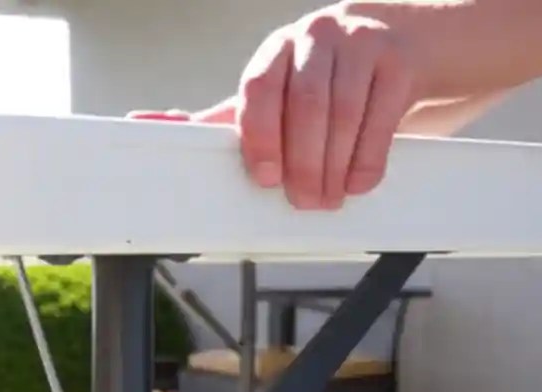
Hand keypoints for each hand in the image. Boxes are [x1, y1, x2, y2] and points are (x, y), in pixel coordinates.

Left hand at [128, 4, 420, 210]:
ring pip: (344, 113)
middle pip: (306, 105)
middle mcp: (314, 40)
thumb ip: (220, 118)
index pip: (260, 89)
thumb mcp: (272, 93)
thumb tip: (144, 124)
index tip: (263, 177)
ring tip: (328, 198)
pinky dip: (368, 159)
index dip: (260, 136)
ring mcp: (359, 46)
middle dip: (303, 162)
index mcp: (275, 52)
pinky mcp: (398, 63)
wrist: (395, 41)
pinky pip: (381, 117)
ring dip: (335, 166)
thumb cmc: (318, 80)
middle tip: (303, 201)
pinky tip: (357, 182)